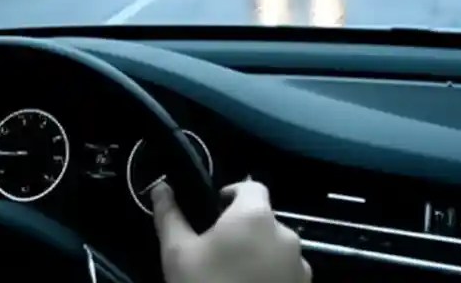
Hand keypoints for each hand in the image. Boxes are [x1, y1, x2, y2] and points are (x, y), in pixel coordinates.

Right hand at [151, 178, 310, 282]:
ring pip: (275, 246)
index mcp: (255, 216)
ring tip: (231, 275)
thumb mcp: (178, 253)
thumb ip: (170, 215)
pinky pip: (285, 271)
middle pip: (263, 219)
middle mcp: (286, 234)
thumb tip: (160, 187)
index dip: (232, 194)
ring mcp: (300, 264)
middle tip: (215, 251)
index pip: (251, 186)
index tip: (212, 212)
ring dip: (257, 253)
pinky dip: (270, 274)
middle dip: (241, 229)